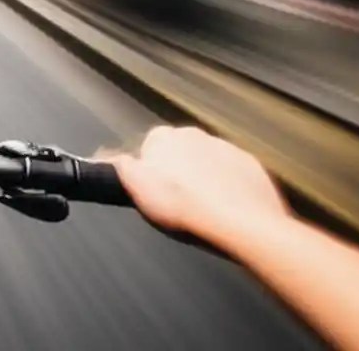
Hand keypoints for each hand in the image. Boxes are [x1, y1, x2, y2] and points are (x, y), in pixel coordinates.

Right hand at [109, 126, 291, 247]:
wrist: (240, 223)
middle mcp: (195, 135)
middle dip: (176, 172)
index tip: (151, 190)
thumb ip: (119, 167)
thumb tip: (110, 159)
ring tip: (200, 209)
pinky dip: (228, 187)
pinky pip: (233, 174)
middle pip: (179, 153)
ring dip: (202, 179)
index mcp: (163, 138)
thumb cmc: (184, 206)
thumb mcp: (136, 188)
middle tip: (175, 202)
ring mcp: (225, 149)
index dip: (147, 170)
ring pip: (206, 162)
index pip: (147, 147)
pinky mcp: (249, 165)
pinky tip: (224, 209)